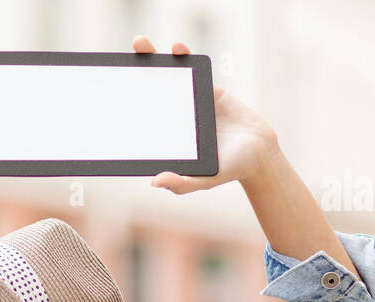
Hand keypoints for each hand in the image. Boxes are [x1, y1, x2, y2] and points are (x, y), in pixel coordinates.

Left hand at [131, 36, 278, 193]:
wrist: (261, 153)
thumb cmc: (229, 169)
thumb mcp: (204, 181)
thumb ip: (183, 183)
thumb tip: (155, 182)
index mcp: (168, 135)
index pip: (142, 118)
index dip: (127, 104)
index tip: (114, 92)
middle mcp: (175, 116)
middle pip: (149, 90)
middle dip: (135, 72)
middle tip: (124, 57)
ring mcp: (191, 101)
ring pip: (168, 76)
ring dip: (154, 58)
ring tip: (141, 43)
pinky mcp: (209, 90)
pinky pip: (194, 70)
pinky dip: (184, 57)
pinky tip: (177, 48)